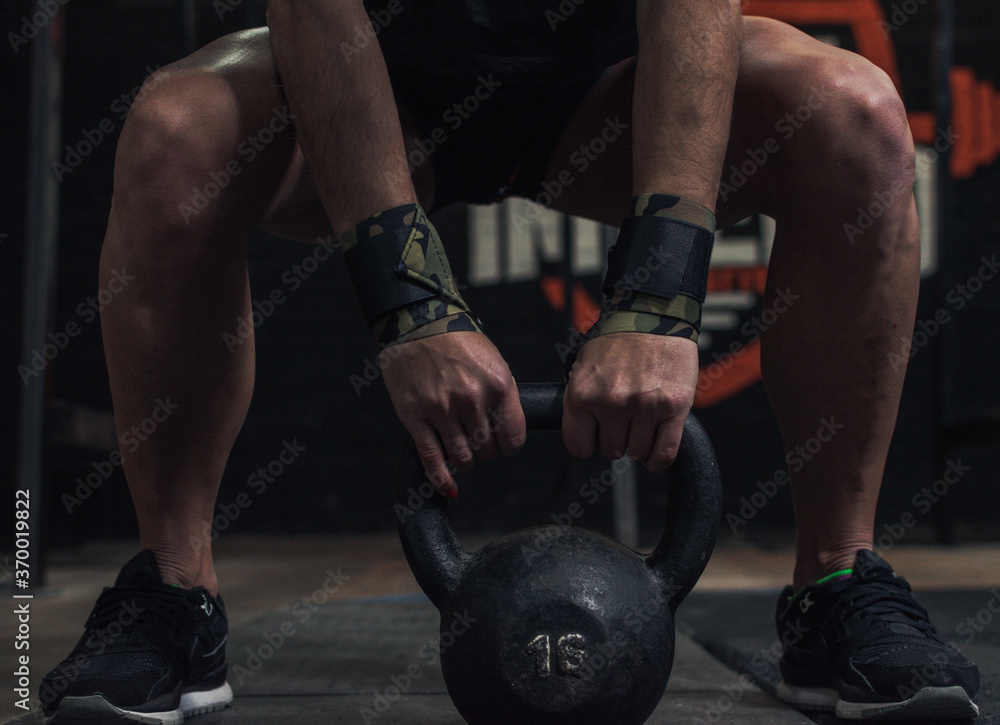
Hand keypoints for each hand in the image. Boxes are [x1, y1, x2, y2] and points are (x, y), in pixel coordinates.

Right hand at [382, 332, 525, 495]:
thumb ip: (504, 397)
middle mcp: (471, 398)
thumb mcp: (494, 362)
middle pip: (487, 450)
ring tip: (462, 448)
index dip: (509, 445)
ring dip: (466, 460)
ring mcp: (441, 409)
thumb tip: (509, 433)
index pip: (513, 437)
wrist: (418, 323)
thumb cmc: (458, 342)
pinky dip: (441, 478)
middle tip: (478, 441)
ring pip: (463, 458)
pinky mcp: (415, 416)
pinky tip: (449, 487)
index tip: (503, 443)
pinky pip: (432, 459)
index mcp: (498, 384)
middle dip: (486, 451)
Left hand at [563, 333, 697, 470]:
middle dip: (616, 439)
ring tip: (641, 423)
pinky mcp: (674, 407)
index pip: (579, 447)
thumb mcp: (583, 368)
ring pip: (637, 453)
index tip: (596, 436)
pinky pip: (664, 453)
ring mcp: (644, 406)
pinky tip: (655, 451)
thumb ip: (580, 402)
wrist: (651, 315)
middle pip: (610, 450)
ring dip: (639, 444)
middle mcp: (611, 402)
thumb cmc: (617, 340)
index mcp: (583, 394)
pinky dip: (658, 459)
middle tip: (623, 421)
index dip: (589, 444)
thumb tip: (581, 434)